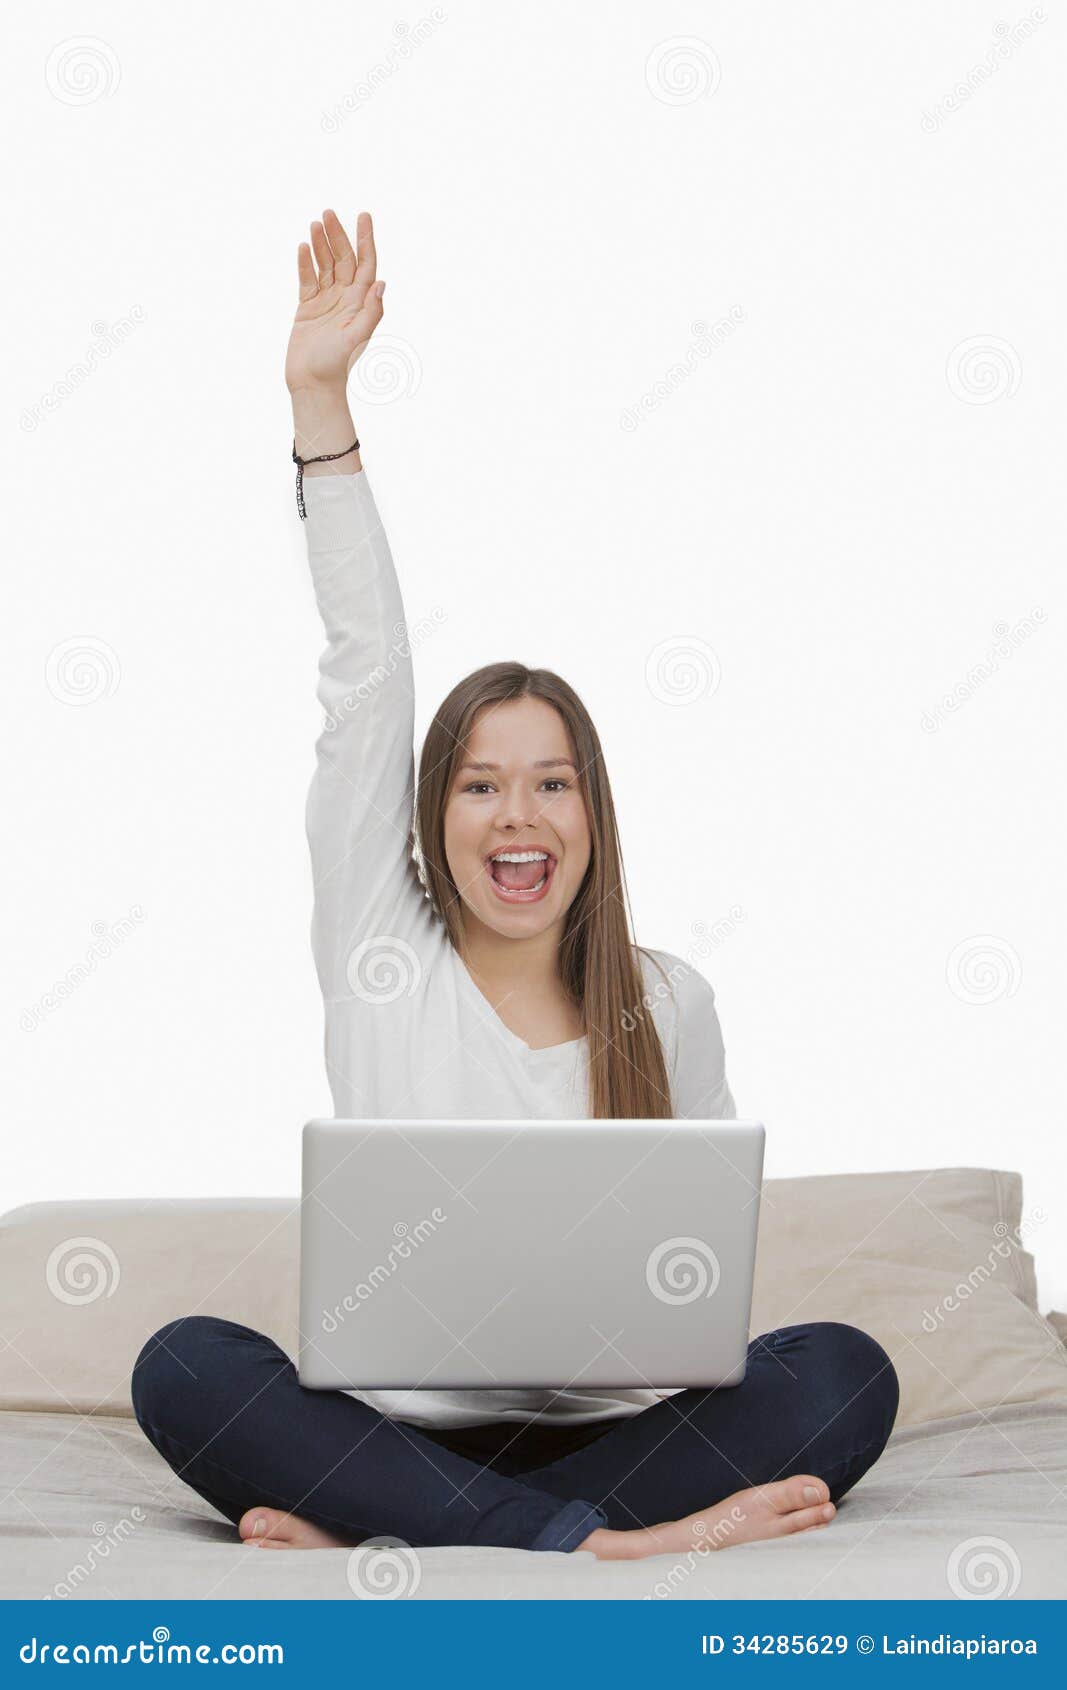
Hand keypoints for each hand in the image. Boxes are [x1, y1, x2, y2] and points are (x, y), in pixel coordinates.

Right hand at [285, 209, 383, 392]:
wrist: (312, 383)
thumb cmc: (337, 365)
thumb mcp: (357, 338)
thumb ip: (371, 311)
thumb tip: (381, 283)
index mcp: (361, 302)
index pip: (366, 264)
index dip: (366, 240)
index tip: (364, 216)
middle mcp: (345, 298)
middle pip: (344, 259)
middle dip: (338, 235)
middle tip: (329, 212)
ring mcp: (326, 301)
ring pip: (325, 265)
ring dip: (321, 244)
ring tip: (315, 223)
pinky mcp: (308, 307)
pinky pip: (307, 279)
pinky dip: (305, 263)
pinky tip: (303, 247)